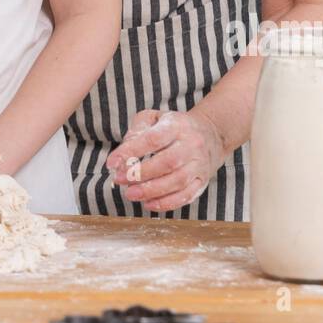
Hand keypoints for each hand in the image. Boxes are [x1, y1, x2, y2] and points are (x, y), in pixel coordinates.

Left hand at [106, 108, 225, 212]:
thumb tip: (123, 155)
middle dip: (141, 174)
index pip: (152, 139)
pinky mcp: (202, 181)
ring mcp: (199, 164)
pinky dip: (166, 203)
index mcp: (177, 126)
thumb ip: (137, 131)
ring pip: (177, 182)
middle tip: (120, 180)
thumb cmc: (174, 127)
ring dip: (151, 191)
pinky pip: (186, 196)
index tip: (111, 163)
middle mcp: (192, 145)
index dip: (130, 152)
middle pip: (167, 162)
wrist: (211, 134)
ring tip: (130, 194)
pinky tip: (148, 204)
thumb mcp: (155, 118)